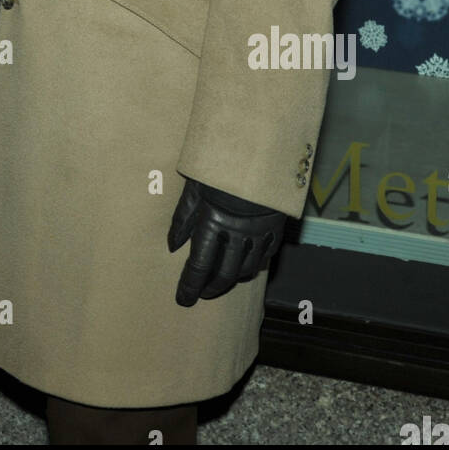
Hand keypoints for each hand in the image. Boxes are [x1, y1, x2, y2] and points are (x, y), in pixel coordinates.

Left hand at [167, 177, 286, 307]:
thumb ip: (183, 218)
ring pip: (247, 269)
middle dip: (211, 288)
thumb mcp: (194, 187)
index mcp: (213, 223)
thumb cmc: (219, 166)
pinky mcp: (276, 226)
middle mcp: (237, 233)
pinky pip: (267, 255)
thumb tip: (172, 246)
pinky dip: (256, 264)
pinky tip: (247, 265)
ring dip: (233, 279)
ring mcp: (259, 232)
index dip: (190, 285)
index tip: (183, 299)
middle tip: (202, 294)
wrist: (259, 150)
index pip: (199, 266)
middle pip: (224, 274)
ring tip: (223, 280)